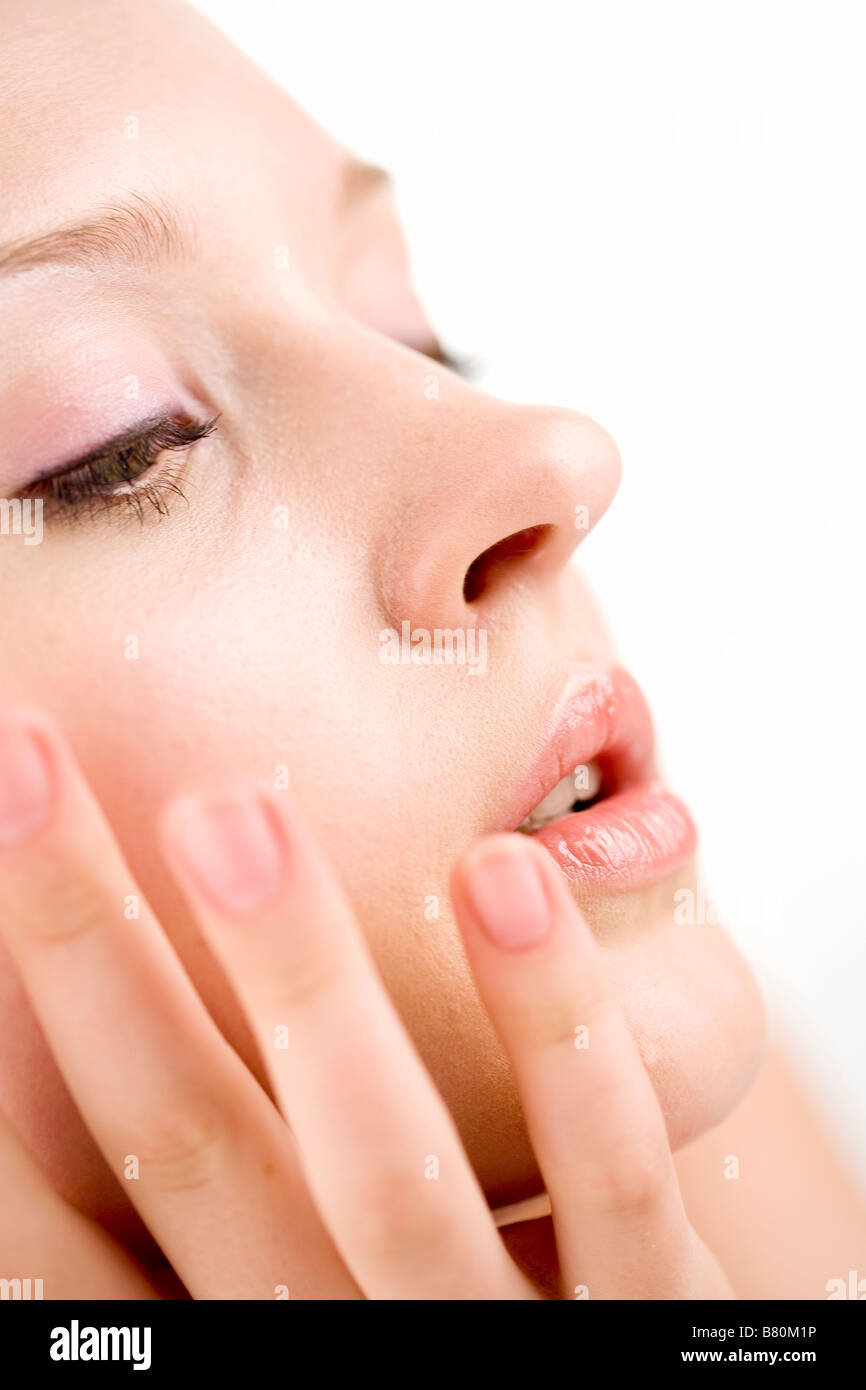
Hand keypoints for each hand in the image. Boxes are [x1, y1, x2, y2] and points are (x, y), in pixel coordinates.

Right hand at [0, 708, 731, 1298]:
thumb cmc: (406, 1327)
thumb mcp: (286, 1293)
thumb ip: (218, 1208)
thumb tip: (113, 1006)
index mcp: (226, 1338)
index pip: (53, 1245)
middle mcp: (327, 1346)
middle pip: (187, 1146)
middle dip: (92, 953)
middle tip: (27, 762)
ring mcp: (490, 1343)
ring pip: (384, 1165)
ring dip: (303, 976)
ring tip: (235, 809)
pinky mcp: (645, 1322)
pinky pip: (609, 1178)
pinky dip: (553, 1025)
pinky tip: (501, 874)